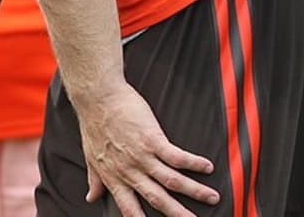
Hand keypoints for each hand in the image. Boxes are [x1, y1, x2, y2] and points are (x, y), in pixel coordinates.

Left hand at [76, 83, 218, 215]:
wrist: (96, 97)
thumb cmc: (94, 124)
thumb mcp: (90, 157)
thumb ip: (94, 180)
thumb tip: (91, 197)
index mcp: (115, 178)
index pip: (129, 209)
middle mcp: (130, 171)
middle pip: (158, 199)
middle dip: (178, 214)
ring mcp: (141, 156)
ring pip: (172, 180)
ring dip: (195, 191)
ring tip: (213, 197)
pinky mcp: (151, 138)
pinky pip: (177, 156)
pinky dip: (193, 163)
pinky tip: (207, 167)